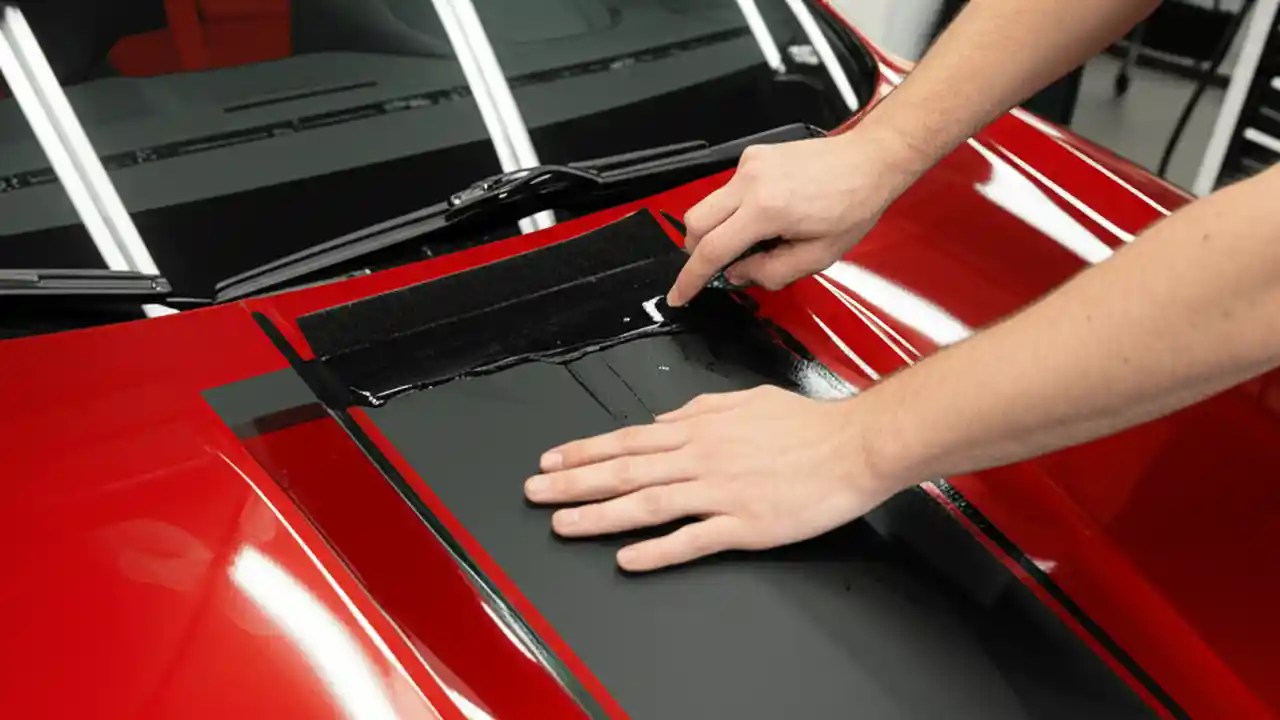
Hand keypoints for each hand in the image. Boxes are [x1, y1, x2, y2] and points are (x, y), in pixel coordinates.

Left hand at [523, 386, 906, 571]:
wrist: (855, 446)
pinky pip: (692, 539)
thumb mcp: (745, 401)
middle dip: (573, 483)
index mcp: (700, 429)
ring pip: (647, 503)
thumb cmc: (806, 424)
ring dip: (599, 516)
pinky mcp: (744, 524)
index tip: (551, 460)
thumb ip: (699, 411)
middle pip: (625, 470)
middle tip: (534, 493)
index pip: (629, 439)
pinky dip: (657, 550)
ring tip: (562, 525)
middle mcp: (702, 457)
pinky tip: (627, 560)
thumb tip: (663, 420)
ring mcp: (721, 492)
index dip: (584, 451)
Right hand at [668, 132, 916, 305]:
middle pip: (694, 223)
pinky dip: (734, 210)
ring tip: (753, 241)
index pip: (711, 250)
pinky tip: (765, 216)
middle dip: (697, 252)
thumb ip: (771, 272)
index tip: (679, 295)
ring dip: (717, 230)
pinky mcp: (754, 155)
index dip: (690, 278)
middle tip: (720, 268)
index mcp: (766, 210)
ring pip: (707, 205)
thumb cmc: (853, 206)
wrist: (870, 160)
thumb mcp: (819, 256)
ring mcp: (749, 164)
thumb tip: (737, 274)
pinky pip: (727, 190)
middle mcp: (750, 182)